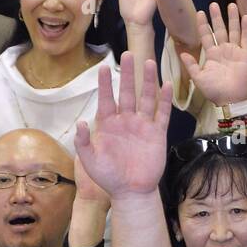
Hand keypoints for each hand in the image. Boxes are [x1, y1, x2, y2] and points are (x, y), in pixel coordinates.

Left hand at [75, 53, 173, 197]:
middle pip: (127, 92)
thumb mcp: (90, 161)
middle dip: (127, 74)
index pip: (106, 99)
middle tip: (127, 54)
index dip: (105, 84)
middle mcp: (126, 121)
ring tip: (148, 63)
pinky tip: (165, 85)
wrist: (130, 192)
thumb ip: (83, 142)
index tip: (103, 68)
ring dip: (147, 81)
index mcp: (108, 125)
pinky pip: (161, 113)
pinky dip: (164, 100)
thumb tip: (81, 122)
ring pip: (145, 98)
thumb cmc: (108, 177)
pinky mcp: (157, 133)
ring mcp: (142, 126)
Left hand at [180, 3, 246, 105]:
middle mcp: (223, 51)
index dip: (203, 25)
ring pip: (233, 31)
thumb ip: (191, 65)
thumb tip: (181, 52)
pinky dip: (245, 28)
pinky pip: (246, 39)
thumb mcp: (199, 78)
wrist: (230, 99)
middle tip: (213, 4)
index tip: (199, 13)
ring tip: (231, 5)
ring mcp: (235, 51)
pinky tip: (245, 17)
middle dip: (217, 18)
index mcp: (211, 55)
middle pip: (220, 30)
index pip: (206, 36)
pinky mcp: (246, 55)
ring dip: (232, 18)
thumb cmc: (214, 91)